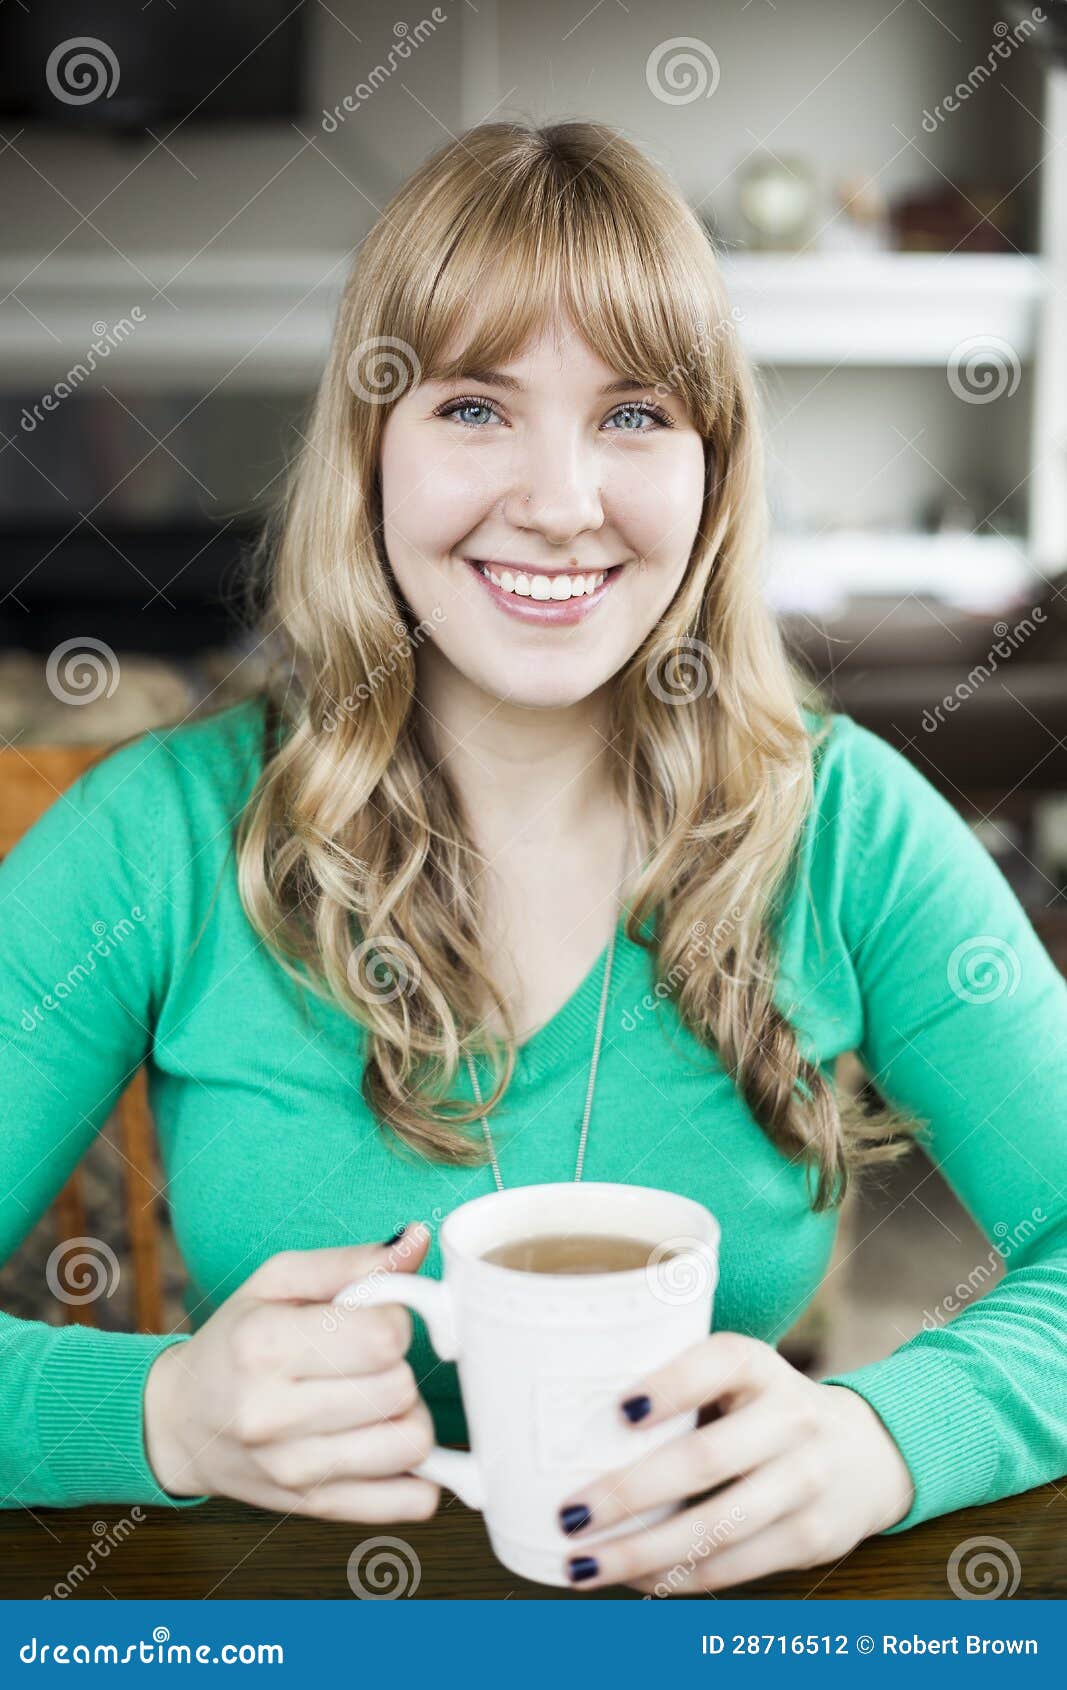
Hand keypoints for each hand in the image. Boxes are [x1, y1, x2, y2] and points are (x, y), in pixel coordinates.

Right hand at [143, 1225, 440, 1522]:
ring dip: (408, 1417)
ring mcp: (293, 1471)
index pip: (384, 1335)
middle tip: (368, 1362)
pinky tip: (388, 1445)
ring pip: (411, 1444)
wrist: (181, 1421)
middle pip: (400, 1389)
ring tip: (376, 1401)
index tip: (373, 1320)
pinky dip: (419, 1475)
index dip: (395, 1319)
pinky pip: (408, 1502)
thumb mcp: (278, 1280)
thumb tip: (417, 1239)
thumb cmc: (237, 1340)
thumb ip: (352, 1262)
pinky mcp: (314, 1508)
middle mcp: (272, 1414)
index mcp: (264, 1345)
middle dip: (398, 1366)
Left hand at [554, 1332, 914, 1593]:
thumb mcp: (738, 1378)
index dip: (669, 1386)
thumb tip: (576, 1424)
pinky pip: (732, 1566)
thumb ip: (679, 1389)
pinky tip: (632, 1580)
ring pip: (715, 1528)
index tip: (617, 1410)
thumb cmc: (764, 1408)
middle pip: (705, 1460)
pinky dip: (676, 1579)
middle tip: (570, 1513)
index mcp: (759, 1366)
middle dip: (630, 1493)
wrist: (866, 1452)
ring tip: (583, 1565)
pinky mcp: (811, 1538)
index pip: (716, 1363)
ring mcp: (807, 1481)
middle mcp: (790, 1418)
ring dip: (641, 1553)